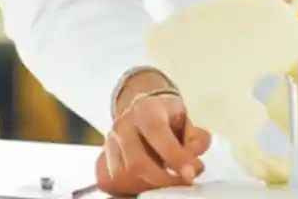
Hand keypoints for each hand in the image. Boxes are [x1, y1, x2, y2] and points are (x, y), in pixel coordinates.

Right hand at [94, 77, 211, 196]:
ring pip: (122, 177)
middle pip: (136, 163)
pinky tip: (144, 185)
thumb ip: (195, 140)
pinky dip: (127, 189)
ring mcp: (109, 143)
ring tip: (164, 183)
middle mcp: (123, 125)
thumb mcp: (186, 120)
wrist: (142, 106)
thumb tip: (194, 162)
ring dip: (146, 187)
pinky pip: (109, 182)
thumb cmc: (166, 117)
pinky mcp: (102, 159)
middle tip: (184, 183)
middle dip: (163, 181)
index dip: (175, 157)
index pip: (156, 133)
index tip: (191, 174)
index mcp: (146, 110)